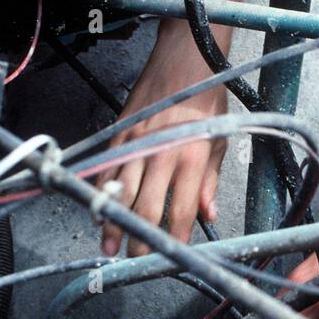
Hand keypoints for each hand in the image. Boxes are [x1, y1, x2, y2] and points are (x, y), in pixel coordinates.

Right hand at [100, 20, 227, 256]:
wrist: (182, 61)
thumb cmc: (206, 101)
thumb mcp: (220, 140)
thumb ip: (211, 181)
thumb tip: (210, 214)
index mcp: (192, 157)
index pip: (182, 208)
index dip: (177, 235)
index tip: (173, 255)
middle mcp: (162, 153)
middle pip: (146, 207)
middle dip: (140, 237)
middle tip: (135, 258)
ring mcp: (136, 143)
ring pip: (119, 192)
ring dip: (113, 221)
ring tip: (109, 245)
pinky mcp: (119, 134)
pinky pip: (106, 170)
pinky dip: (101, 192)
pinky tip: (98, 210)